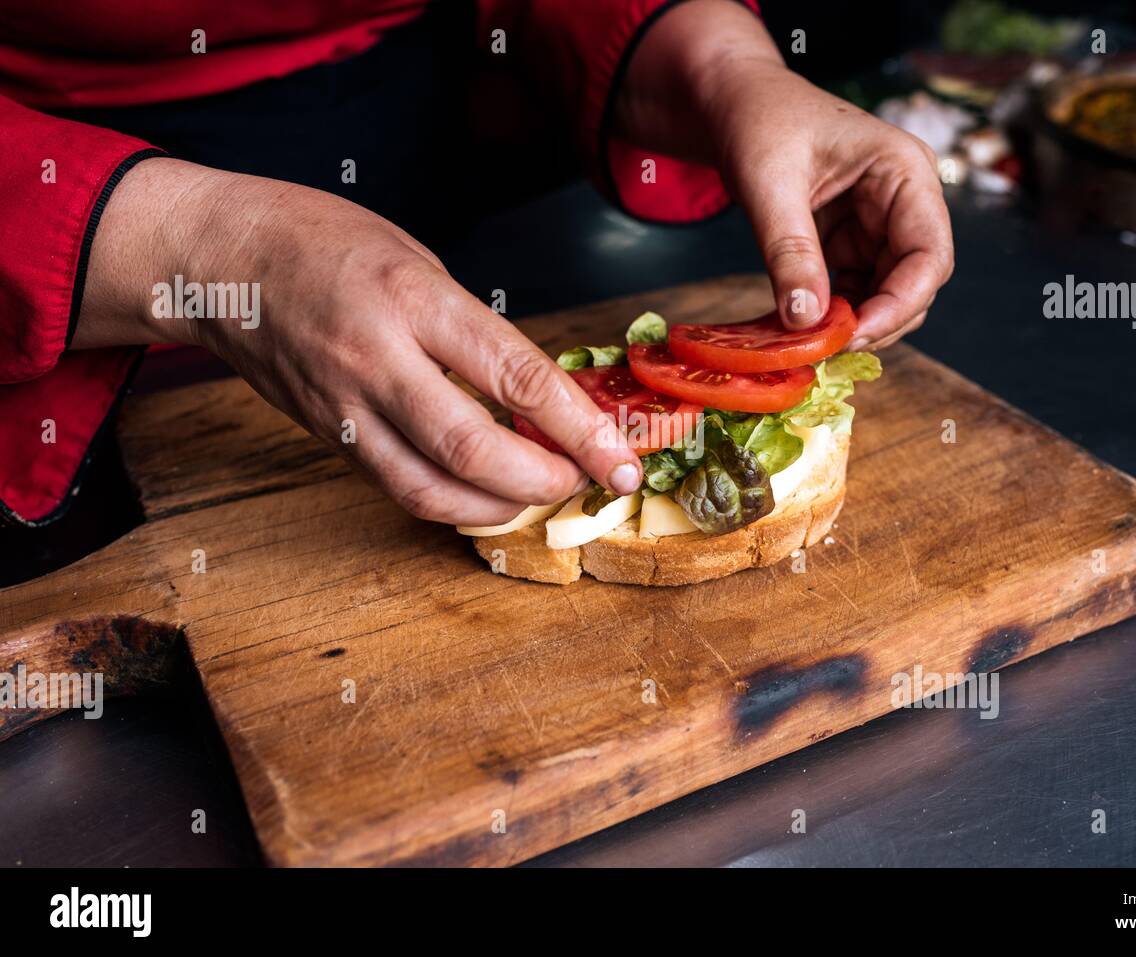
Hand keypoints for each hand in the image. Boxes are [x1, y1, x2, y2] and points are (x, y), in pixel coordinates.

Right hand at [76, 158, 642, 525]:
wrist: (221, 259)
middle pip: (471, 449)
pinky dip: (450, 501)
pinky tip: (483, 493)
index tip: (619, 458)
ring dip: (497, 506)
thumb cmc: (326, 243)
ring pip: (429, 489)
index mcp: (413, 299)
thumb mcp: (420, 261)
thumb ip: (477, 332)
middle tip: (585, 481)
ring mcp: (343, 406)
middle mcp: (376, 359)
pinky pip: (395, 485)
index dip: (578, 428)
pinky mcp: (325, 436)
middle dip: (543, 479)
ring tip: (537, 492)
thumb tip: (539, 396)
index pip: (514, 377)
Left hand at [704, 62, 953, 348]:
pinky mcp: (853, 244)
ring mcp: (881, 225)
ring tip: (809, 342)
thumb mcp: (769, 183)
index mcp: (904, 171)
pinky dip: (832, 315)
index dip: (901, 303)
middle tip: (827, 350)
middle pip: (915, 282)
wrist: (734, 102)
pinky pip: (856, 292)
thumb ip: (790, 251)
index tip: (856, 336)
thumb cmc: (758, 120)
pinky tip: (801, 328)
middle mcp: (905, 201)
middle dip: (878, 321)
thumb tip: (805, 321)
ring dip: (854, 324)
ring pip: (887, 295)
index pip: (929, 253)